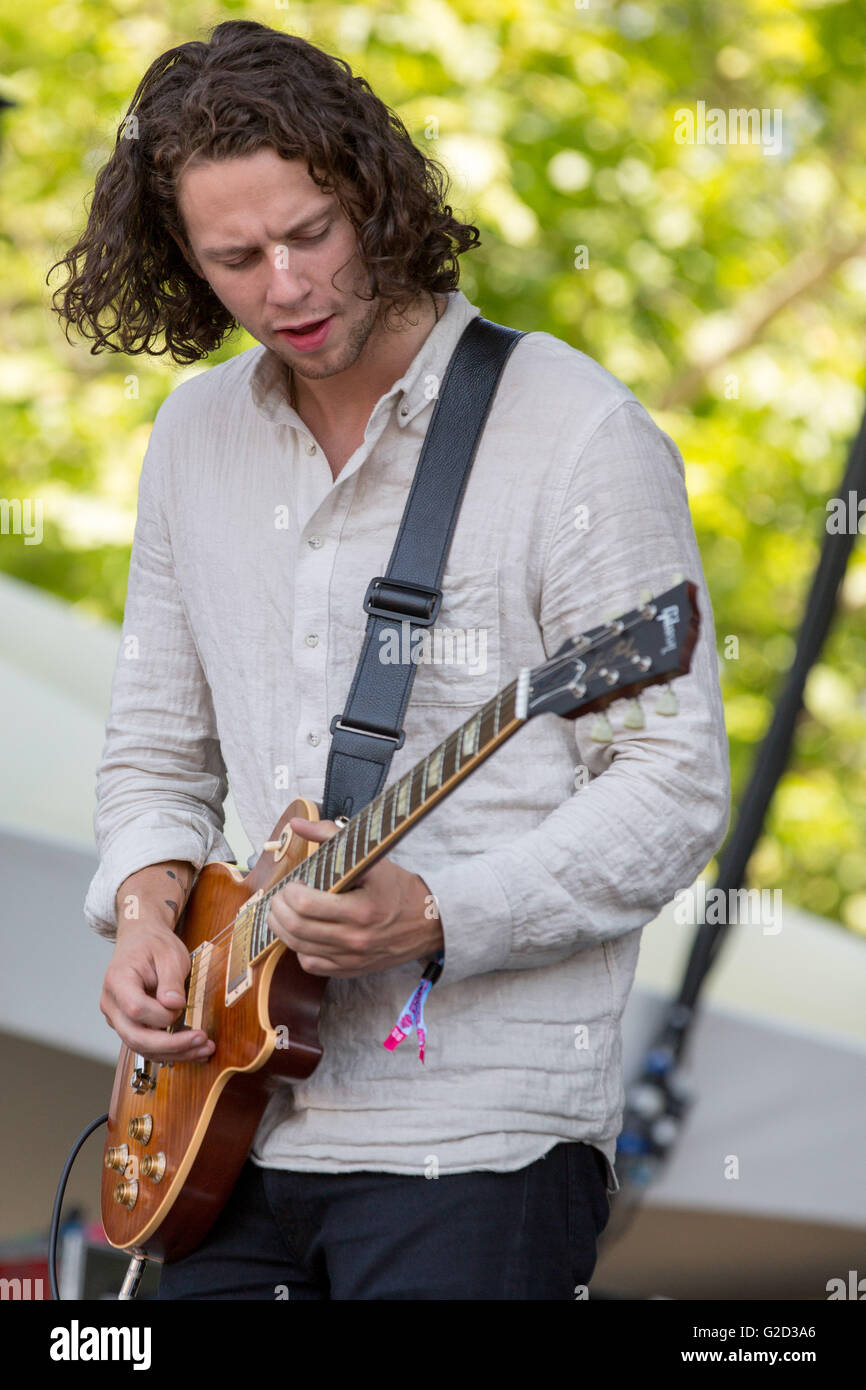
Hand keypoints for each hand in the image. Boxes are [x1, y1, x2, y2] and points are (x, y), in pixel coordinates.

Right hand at [100, 921, 214, 1064]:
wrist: (141, 941)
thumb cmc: (153, 945)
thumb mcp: (169, 954)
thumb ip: (171, 980)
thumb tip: (174, 1006)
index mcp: (118, 980)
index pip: (135, 1009)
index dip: (161, 1014)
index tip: (182, 1004)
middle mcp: (112, 1004)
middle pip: (136, 1037)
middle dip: (171, 1045)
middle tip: (202, 1041)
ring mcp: (118, 1018)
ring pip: (141, 1047)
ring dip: (174, 1053)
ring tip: (204, 1049)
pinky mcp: (129, 1026)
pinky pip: (147, 1045)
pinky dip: (170, 1051)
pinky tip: (193, 1050)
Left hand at [266, 816, 443, 976]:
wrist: (429, 922)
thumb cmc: (399, 889)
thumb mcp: (372, 859)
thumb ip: (331, 836)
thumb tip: (297, 824)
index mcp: (361, 910)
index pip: (306, 905)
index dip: (289, 892)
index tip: (292, 882)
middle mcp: (355, 938)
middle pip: (297, 928)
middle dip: (278, 909)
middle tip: (279, 896)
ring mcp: (351, 957)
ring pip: (298, 948)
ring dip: (281, 928)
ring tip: (283, 912)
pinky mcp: (350, 969)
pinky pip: (311, 965)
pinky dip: (299, 949)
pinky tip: (302, 933)